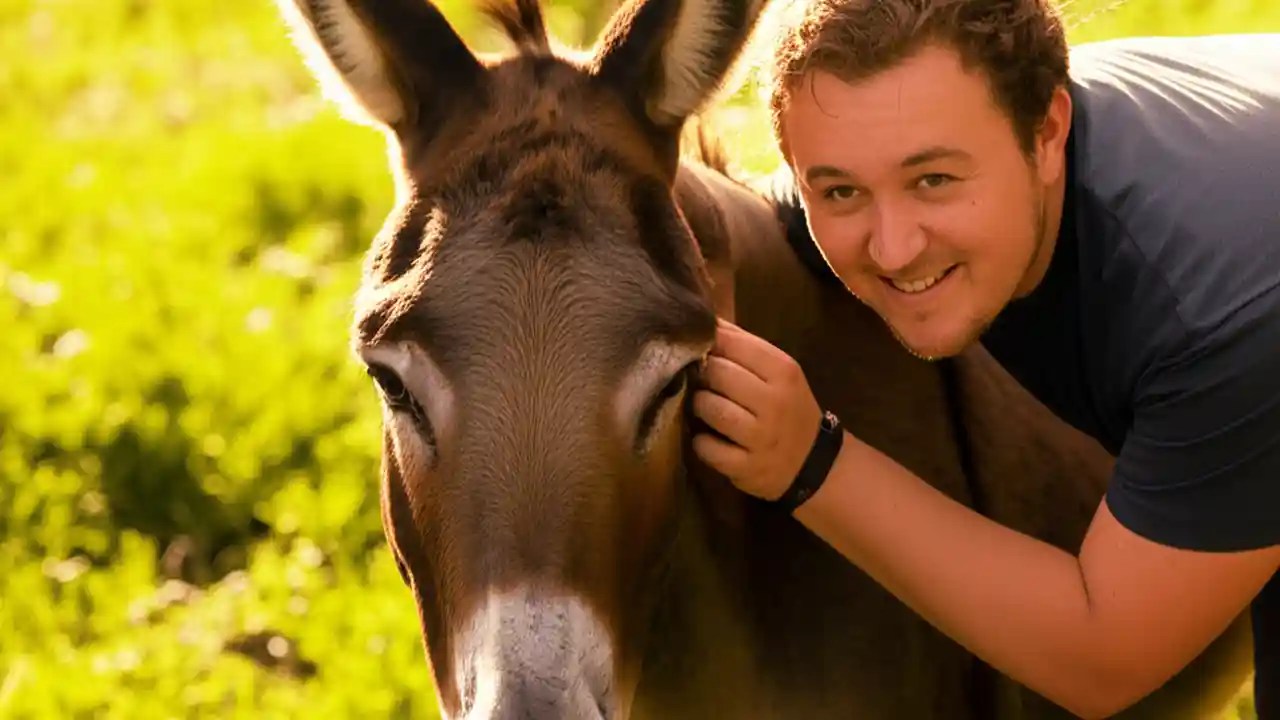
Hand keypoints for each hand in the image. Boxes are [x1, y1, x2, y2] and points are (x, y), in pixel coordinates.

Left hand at [691, 318, 824, 499]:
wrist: (813, 462)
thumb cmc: (788, 407)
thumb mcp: (778, 372)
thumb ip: (743, 345)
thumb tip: (707, 318)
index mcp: (783, 371)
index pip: (732, 343)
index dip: (708, 343)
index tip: (700, 349)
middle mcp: (774, 402)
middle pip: (718, 374)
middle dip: (702, 375)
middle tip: (701, 381)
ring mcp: (760, 437)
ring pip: (709, 408)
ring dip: (699, 406)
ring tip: (705, 407)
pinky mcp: (746, 467)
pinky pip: (707, 448)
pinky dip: (701, 442)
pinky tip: (710, 438)